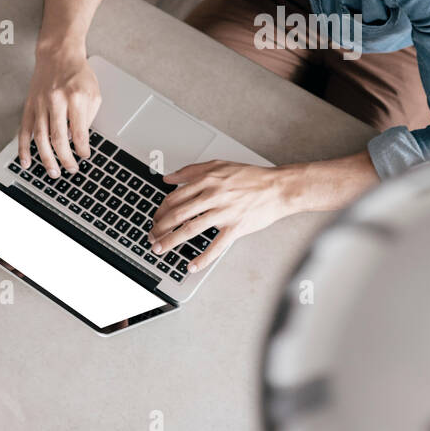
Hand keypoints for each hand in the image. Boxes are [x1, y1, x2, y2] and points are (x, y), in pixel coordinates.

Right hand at [19, 44, 100, 174]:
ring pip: (40, 137)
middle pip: (58, 138)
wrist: (58, 54)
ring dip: (46, 158)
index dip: (82, 149)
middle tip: (71, 170)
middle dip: (65, 158)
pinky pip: (25, 130)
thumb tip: (80, 140)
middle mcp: (56, 101)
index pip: (79, 131)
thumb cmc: (78, 73)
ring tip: (53, 172)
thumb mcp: (93, 92)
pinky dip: (24, 148)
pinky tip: (26, 161)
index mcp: (75, 98)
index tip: (85, 156)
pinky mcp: (29, 105)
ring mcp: (40, 104)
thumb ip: (88, 116)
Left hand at [148, 161, 299, 271]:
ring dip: (171, 241)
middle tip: (151, 236)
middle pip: (177, 214)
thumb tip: (169, 177)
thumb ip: (192, 171)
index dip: (160, 210)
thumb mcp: (220, 165)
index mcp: (207, 180)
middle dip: (159, 228)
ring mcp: (224, 213)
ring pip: (190, 229)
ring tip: (160, 249)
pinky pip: (216, 246)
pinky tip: (191, 265)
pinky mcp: (235, 227)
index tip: (155, 218)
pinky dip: (202, 258)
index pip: (175, 197)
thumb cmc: (251, 178)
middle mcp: (213, 195)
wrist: (278, 188)